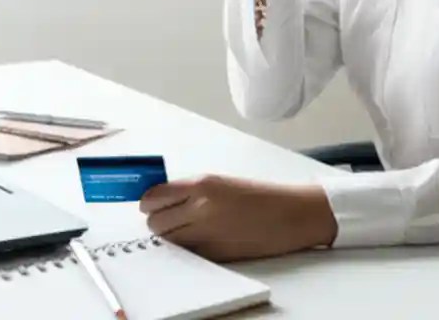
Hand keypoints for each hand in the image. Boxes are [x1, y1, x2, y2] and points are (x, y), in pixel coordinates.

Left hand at [139, 175, 337, 261]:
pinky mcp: (215, 255)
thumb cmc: (260, 196)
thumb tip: (160, 200)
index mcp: (201, 185)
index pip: (153, 197)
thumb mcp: (221, 182)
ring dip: (171, 237)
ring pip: (167, 241)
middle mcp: (200, 209)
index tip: (150, 205)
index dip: (149, 203)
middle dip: (158, 221)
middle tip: (170, 218)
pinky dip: (187, 249)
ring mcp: (206, 234)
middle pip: (155, 222)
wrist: (290, 214)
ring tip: (187, 230)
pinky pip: (186, 254)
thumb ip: (189, 190)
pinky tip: (200, 240)